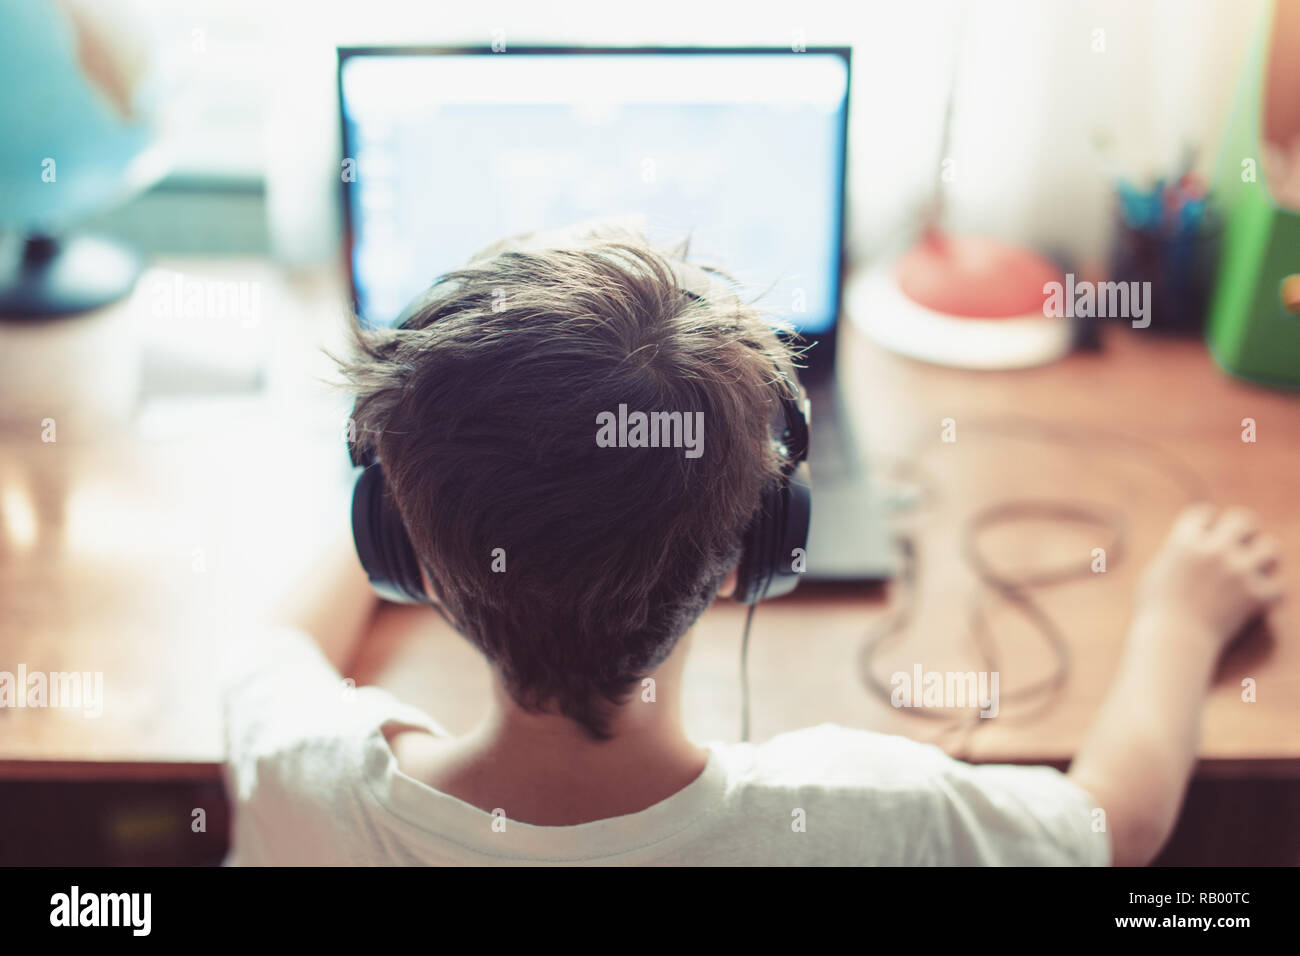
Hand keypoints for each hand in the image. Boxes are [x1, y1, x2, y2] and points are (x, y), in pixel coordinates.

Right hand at [1136, 503, 1284, 653]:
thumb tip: (1190, 540)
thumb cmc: (1156, 611)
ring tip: (1254, 568)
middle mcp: (1214, 550)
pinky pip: (1280, 585)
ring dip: (1263, 557)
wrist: (1173, 643)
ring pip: (1270, 547)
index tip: (1207, 535)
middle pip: (1244, 519)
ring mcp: (1238, 572)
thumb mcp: (1155, 572)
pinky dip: (1271, 591)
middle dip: (1242, 531)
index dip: (1206, 523)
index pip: (1204, 512)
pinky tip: (1260, 595)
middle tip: (1238, 545)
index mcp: (1184, 541)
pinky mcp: (1256, 596)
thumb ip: (1175, 551)